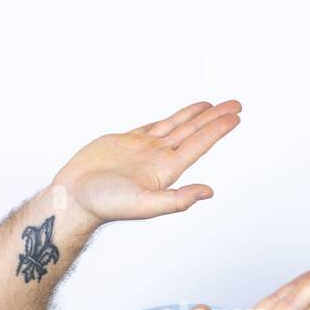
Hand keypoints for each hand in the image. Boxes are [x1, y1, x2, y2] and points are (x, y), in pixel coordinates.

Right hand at [51, 99, 241, 223]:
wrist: (73, 197)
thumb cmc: (104, 204)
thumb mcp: (144, 204)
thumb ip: (177, 200)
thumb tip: (209, 192)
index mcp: (166, 171)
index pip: (198, 144)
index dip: (217, 129)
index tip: (236, 116)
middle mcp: (159, 158)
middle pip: (193, 132)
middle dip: (215, 118)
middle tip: (236, 104)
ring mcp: (143, 149)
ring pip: (175, 126)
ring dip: (195, 116)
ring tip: (213, 105)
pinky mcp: (125, 142)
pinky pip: (153, 126)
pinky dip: (169, 119)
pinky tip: (180, 116)